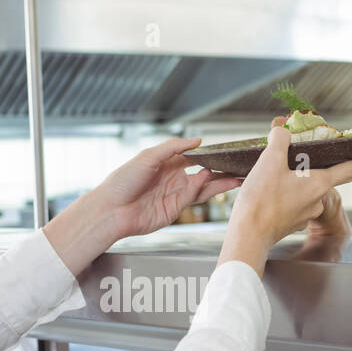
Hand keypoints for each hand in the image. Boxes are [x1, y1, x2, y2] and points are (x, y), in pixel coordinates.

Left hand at [43, 137, 239, 275]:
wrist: (111, 210)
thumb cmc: (123, 181)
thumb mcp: (148, 156)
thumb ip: (174, 147)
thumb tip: (197, 140)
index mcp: (166, 164)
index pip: (192, 157)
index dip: (208, 154)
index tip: (224, 150)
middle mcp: (173, 179)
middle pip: (203, 174)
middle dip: (220, 171)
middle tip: (239, 167)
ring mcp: (175, 195)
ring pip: (203, 188)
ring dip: (219, 182)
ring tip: (236, 176)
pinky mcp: (175, 210)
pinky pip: (193, 196)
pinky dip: (202, 187)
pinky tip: (208, 177)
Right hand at [219, 122, 351, 274]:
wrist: (248, 234)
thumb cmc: (262, 200)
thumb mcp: (270, 160)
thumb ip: (280, 140)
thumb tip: (282, 130)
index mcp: (319, 184)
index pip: (349, 169)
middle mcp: (317, 201)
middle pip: (323, 178)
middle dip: (317, 167)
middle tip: (307, 158)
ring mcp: (305, 214)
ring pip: (305, 191)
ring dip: (295, 182)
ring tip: (275, 174)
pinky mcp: (291, 223)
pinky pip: (293, 203)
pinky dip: (285, 195)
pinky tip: (269, 191)